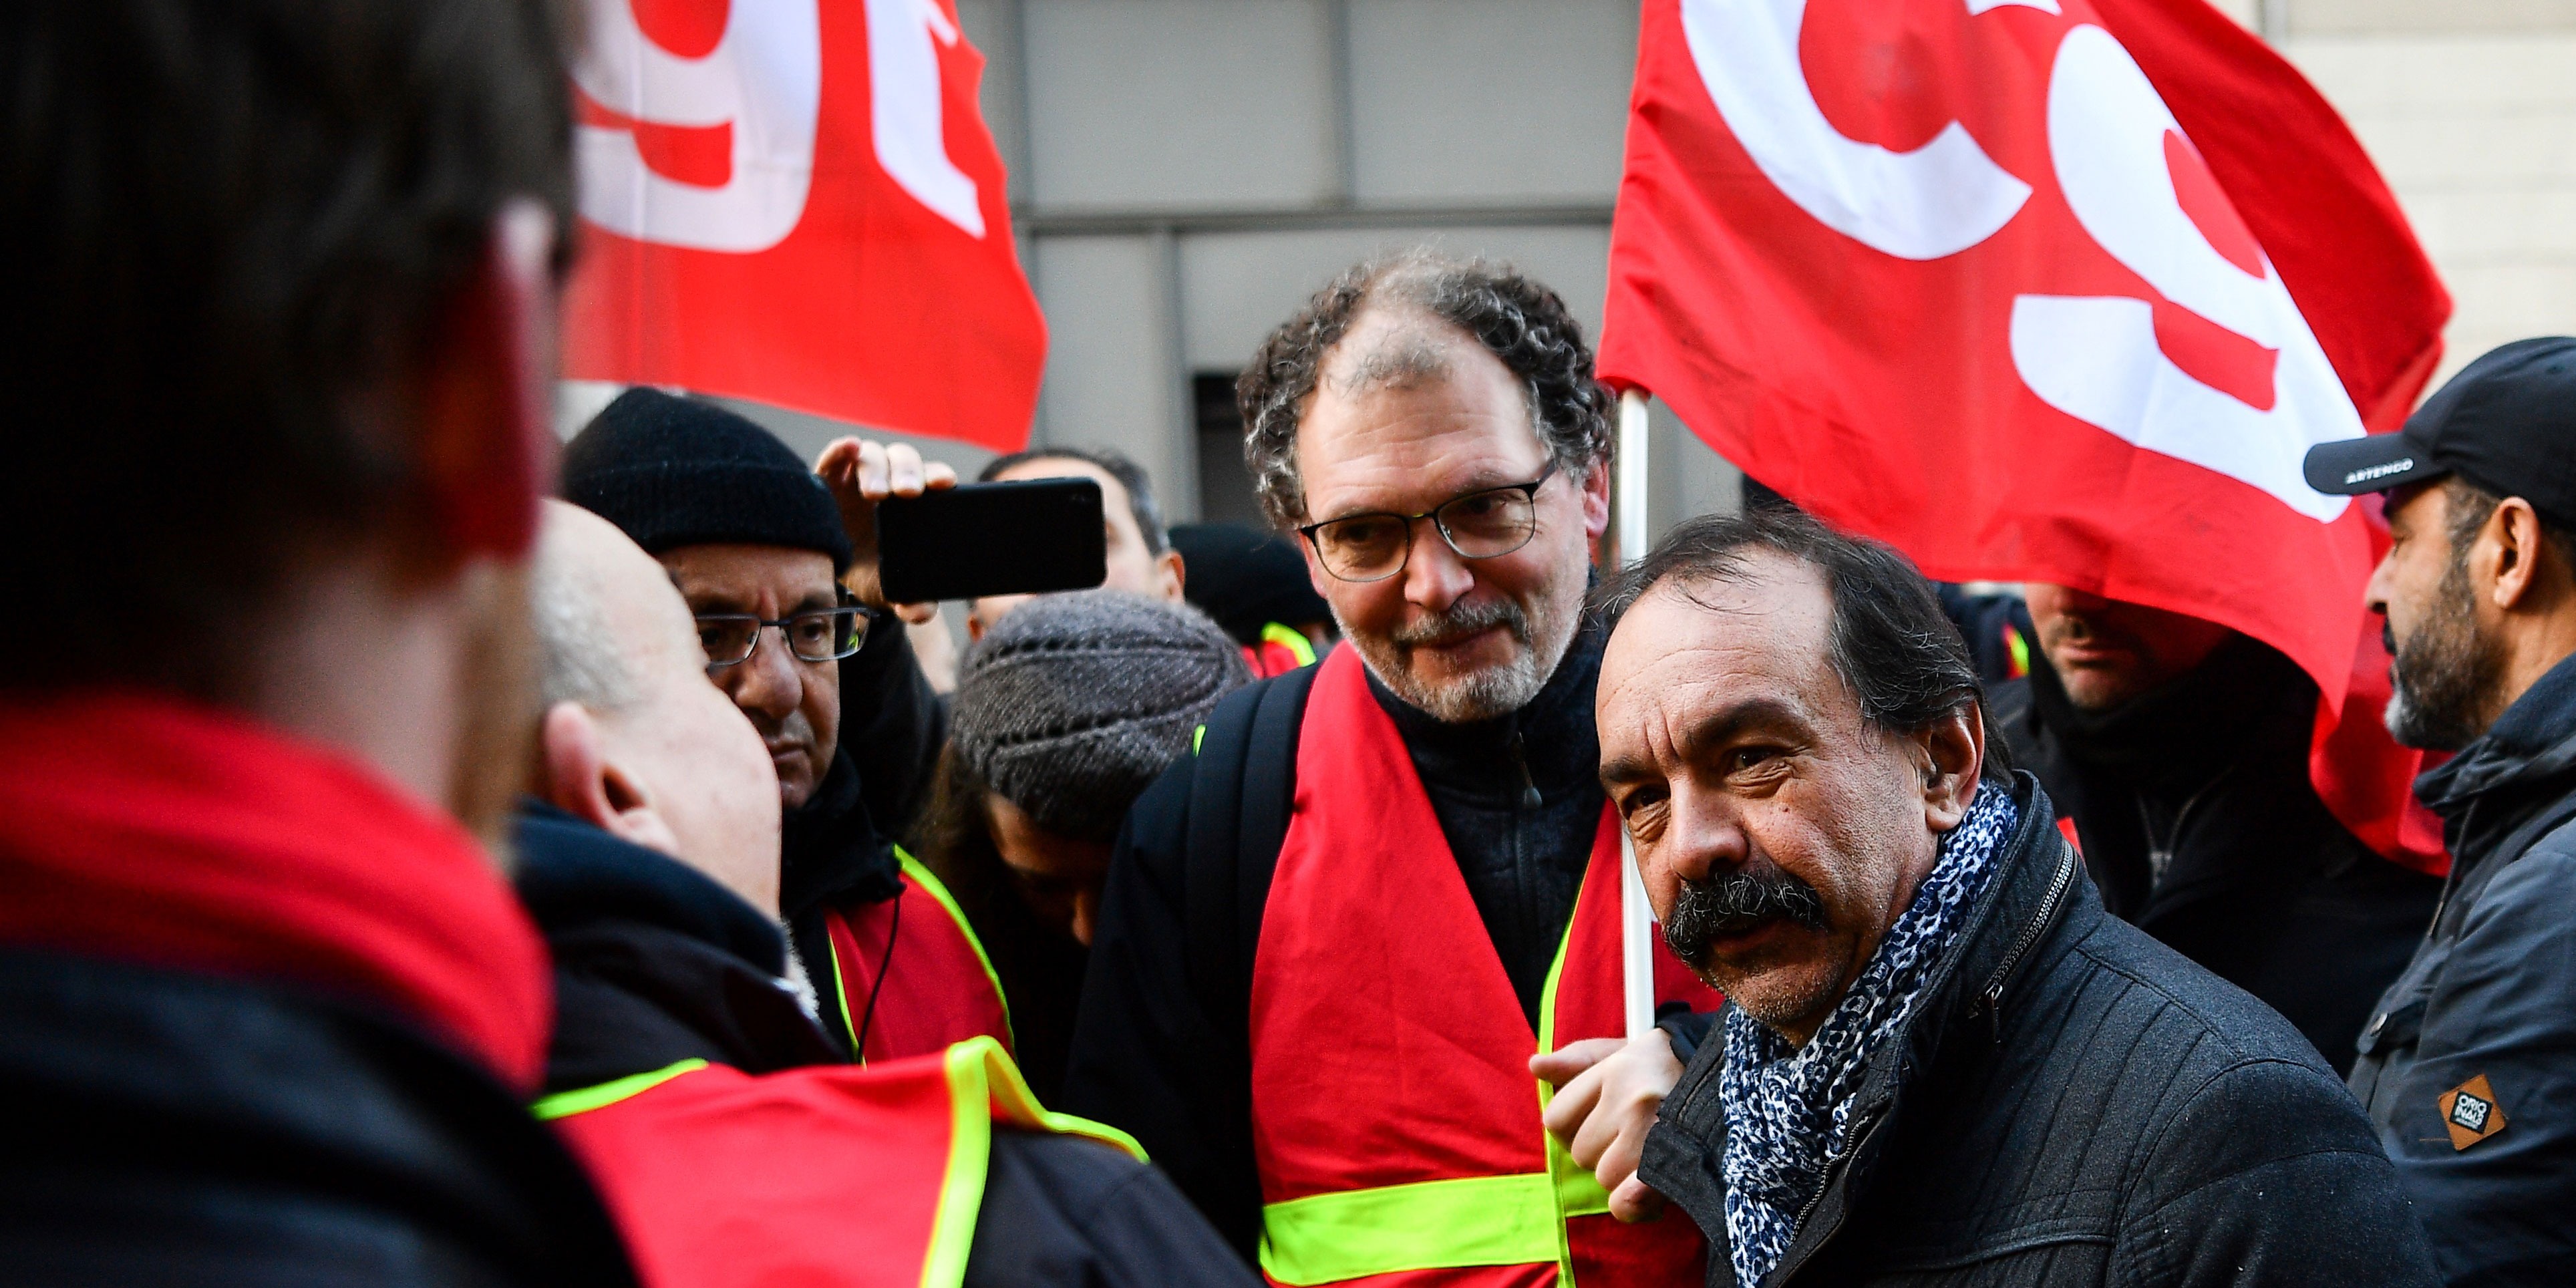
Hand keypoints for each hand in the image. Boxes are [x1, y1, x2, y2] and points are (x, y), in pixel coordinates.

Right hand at [814, 437, 956, 621]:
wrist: (836, 571)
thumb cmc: (873, 571)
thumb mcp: (891, 589)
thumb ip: (911, 601)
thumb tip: (923, 613)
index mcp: (916, 501)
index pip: (932, 478)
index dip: (939, 475)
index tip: (945, 484)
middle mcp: (891, 480)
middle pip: (904, 460)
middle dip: (908, 472)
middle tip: (908, 493)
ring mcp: (859, 475)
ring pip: (873, 455)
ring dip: (877, 467)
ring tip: (876, 492)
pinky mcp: (829, 476)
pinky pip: (836, 456)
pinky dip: (841, 448)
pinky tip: (849, 446)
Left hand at [1532, 1032, 1683, 1222]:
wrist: (1732, 1085)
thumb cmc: (1666, 1070)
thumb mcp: (1623, 1053)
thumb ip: (1577, 1061)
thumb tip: (1536, 1066)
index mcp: (1615, 1070)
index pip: (1555, 1118)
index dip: (1573, 1127)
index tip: (1601, 1120)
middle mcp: (1632, 1099)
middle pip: (1581, 1153)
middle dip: (1602, 1151)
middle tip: (1634, 1134)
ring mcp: (1653, 1132)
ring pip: (1604, 1176)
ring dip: (1622, 1174)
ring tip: (1650, 1151)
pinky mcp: (1670, 1166)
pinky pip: (1625, 1202)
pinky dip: (1633, 1201)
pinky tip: (1649, 1185)